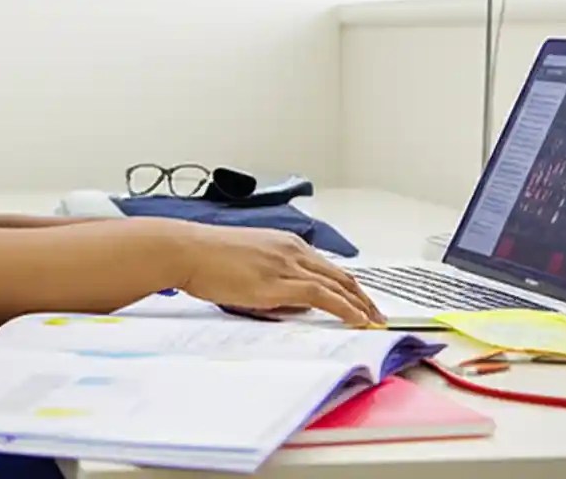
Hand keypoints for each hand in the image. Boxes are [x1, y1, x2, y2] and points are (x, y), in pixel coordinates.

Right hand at [177, 225, 384, 326]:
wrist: (187, 249)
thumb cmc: (207, 256)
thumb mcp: (248, 261)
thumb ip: (273, 276)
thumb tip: (290, 300)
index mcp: (285, 243)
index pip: (327, 267)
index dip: (348, 286)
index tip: (359, 300)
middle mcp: (292, 250)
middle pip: (341, 275)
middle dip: (363, 297)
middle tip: (378, 315)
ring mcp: (287, 265)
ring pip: (338, 285)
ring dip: (361, 305)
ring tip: (375, 322)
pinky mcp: (279, 282)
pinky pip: (323, 296)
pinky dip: (345, 308)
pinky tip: (356, 319)